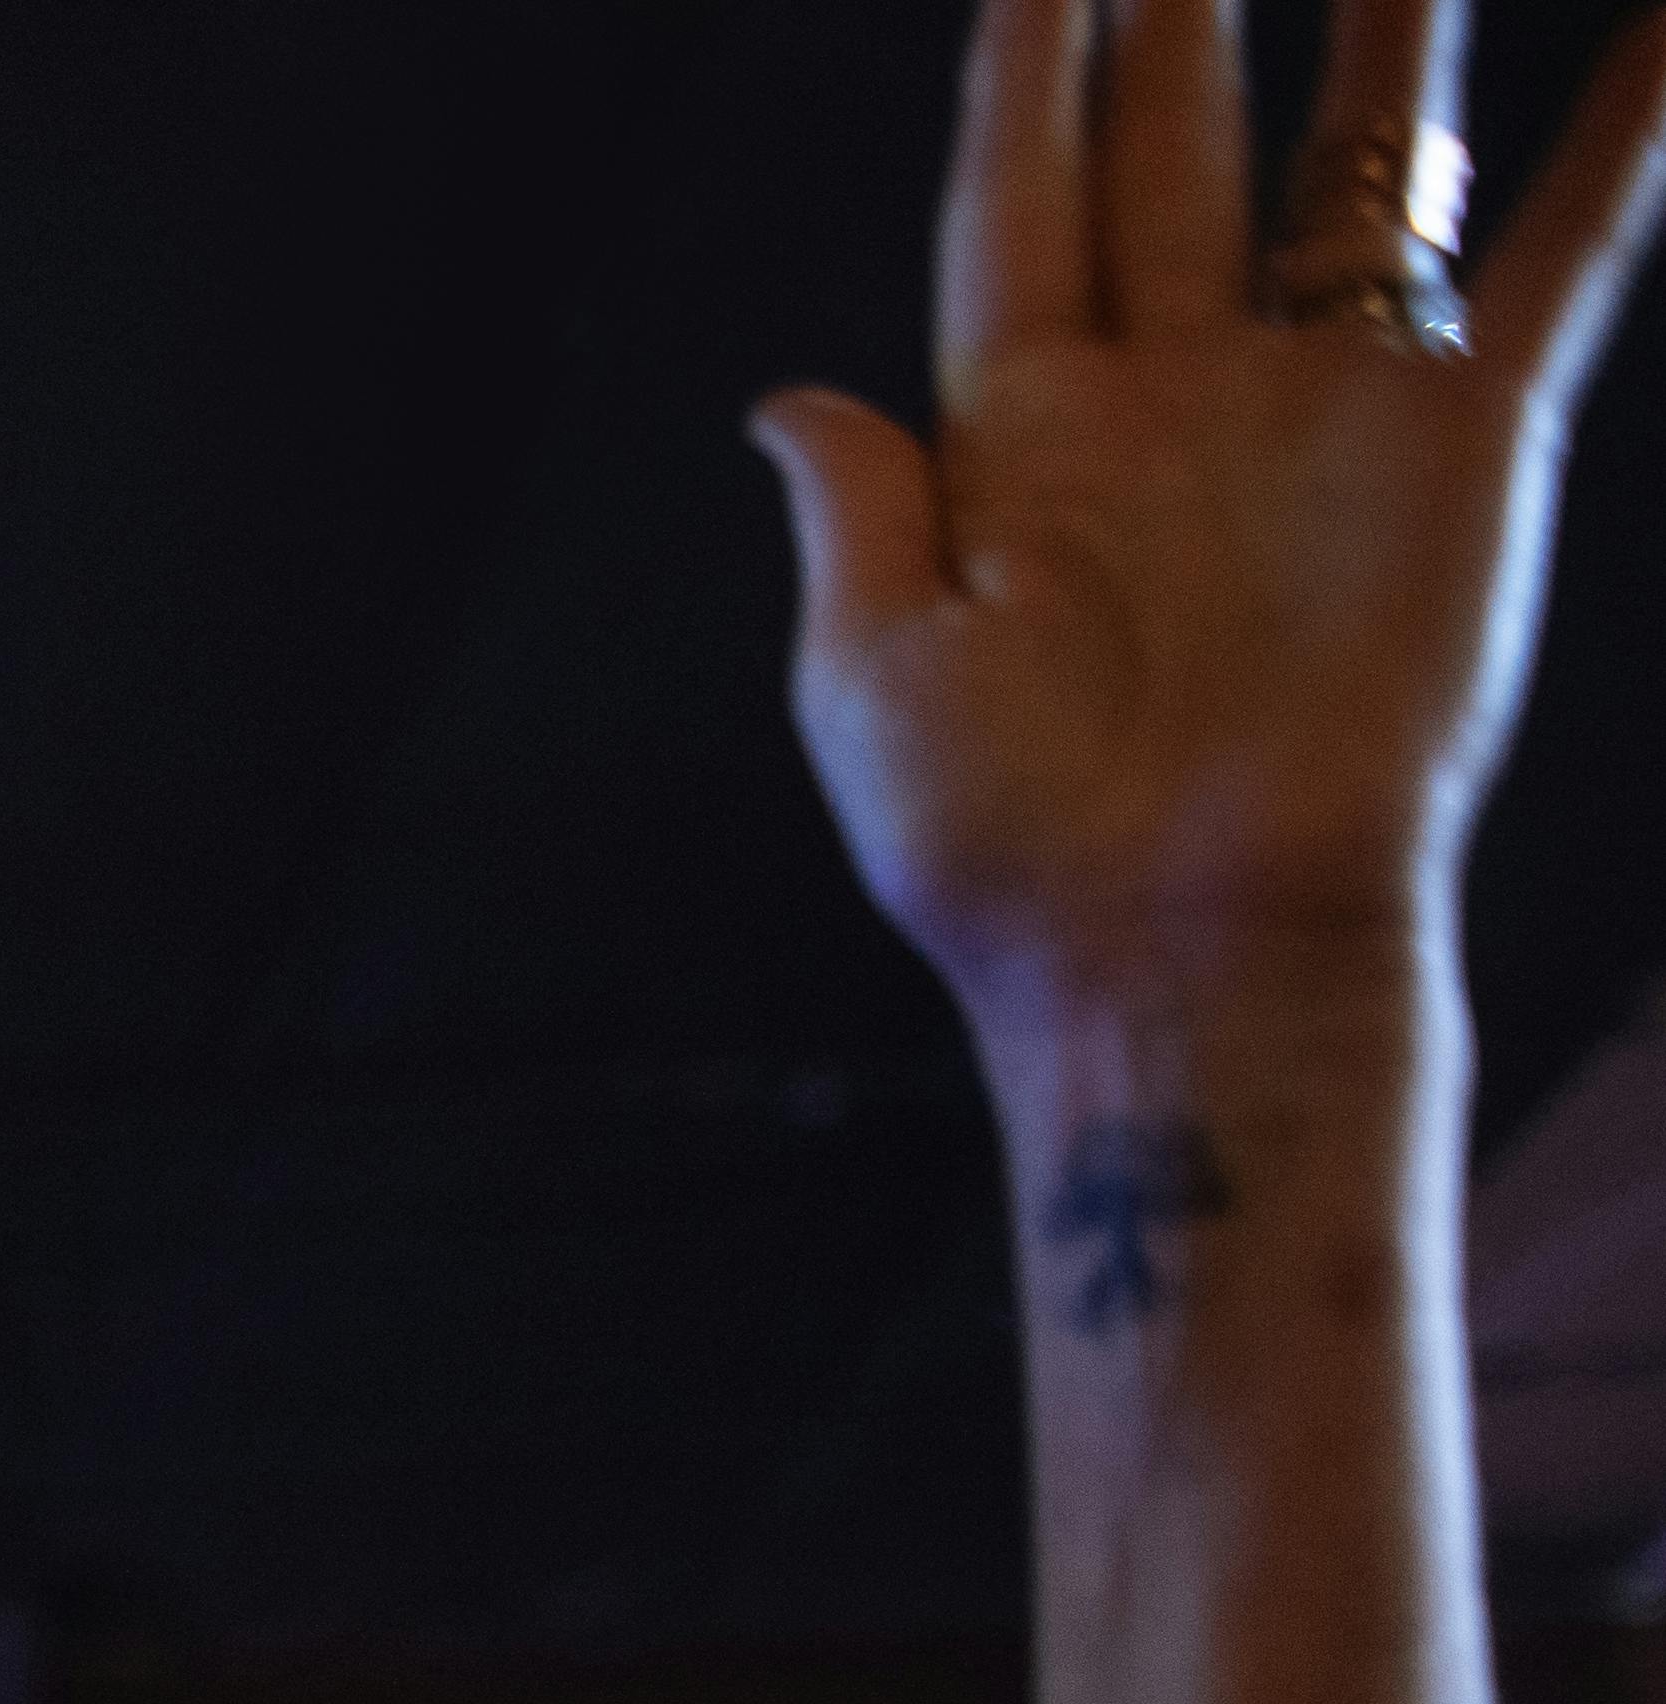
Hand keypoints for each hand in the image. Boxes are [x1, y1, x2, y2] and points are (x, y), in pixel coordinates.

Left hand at [754, 0, 1665, 1022]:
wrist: (1180, 948)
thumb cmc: (1008, 850)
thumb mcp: (874, 676)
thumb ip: (853, 516)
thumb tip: (787, 402)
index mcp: (1021, 438)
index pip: (1020, 195)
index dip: (1029, 66)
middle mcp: (1179, 394)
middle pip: (1179, 140)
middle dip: (1189, 4)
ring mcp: (1326, 404)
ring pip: (1358, 155)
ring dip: (1388, 20)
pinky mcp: (1465, 438)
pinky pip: (1563, 245)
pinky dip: (1627, 125)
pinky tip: (1663, 21)